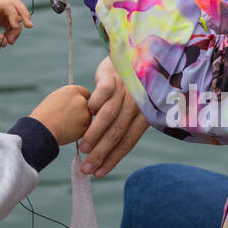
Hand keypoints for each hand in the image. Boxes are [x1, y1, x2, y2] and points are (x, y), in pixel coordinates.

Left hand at [0, 0, 32, 46]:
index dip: (15, 17)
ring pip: (15, 14)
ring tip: (10, 41)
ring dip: (17, 26)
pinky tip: (7, 39)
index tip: (14, 30)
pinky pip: (10, 20)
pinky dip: (12, 29)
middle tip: (30, 27)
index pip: (8, 6)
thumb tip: (5, 43)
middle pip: (16, 4)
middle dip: (24, 15)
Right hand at [30, 84, 91, 145]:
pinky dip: (79, 131)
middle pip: (87, 106)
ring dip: (81, 122)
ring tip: (65, 125)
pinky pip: (85, 129)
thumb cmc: (44, 114)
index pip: (85, 93)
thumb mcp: (55, 98)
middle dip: (81, 111)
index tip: (76, 106)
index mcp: (73, 91)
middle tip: (68, 118)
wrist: (41, 129)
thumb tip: (77, 101)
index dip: (81, 100)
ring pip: (87, 118)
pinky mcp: (85, 126)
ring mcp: (85, 114)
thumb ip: (69, 98)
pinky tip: (67, 131)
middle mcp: (81, 100)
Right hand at [79, 57, 149, 176]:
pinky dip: (95, 104)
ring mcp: (125, 90)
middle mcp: (136, 104)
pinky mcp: (113, 76)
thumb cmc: (130, 86)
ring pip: (109, 117)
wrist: (132, 54)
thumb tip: (109, 151)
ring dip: (95, 134)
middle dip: (101, 154)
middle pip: (117, 133)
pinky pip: (104, 92)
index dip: (113, 159)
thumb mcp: (134, 105)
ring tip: (83, 149)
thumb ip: (126, 125)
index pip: (128, 142)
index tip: (98, 173)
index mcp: (144, 115)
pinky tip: (87, 114)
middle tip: (87, 168)